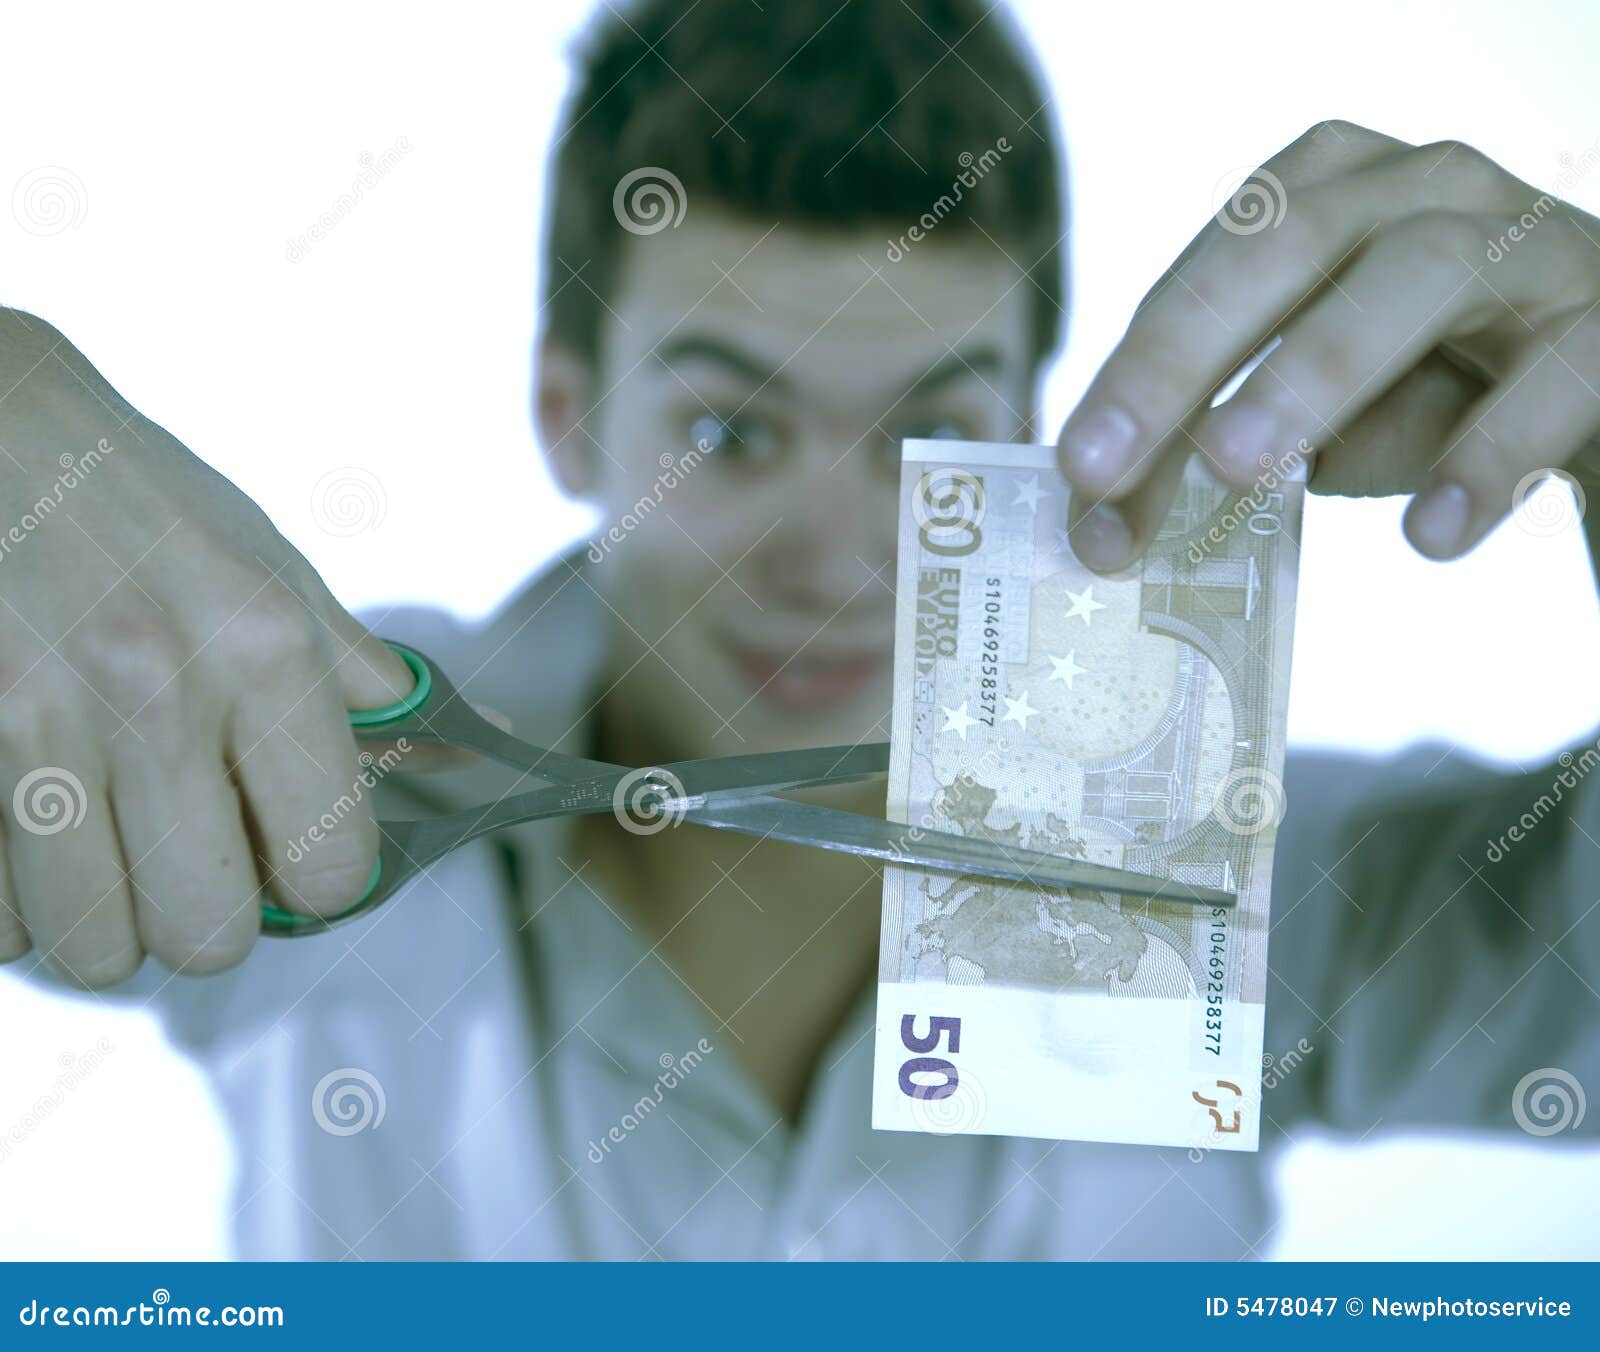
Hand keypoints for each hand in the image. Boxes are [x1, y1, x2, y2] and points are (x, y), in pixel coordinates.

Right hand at [0, 309, 415, 985]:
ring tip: (99, 836)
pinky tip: (24, 818)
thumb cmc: (134, 500)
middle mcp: (154, 692)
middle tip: (187, 856)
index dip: (316, 879)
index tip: (292, 851)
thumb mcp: (269, 569)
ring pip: (86, 946)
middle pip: (207, 938)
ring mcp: (27, 722)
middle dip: (204, 918)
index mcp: (264, 648)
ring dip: (100, 913)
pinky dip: (9, 893)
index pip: (331, 870)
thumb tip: (465, 756)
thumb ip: (361, 682)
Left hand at [1056, 120, 1599, 568]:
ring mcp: (1527, 242)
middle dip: (1182, 355)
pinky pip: (1557, 374)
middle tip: (1103, 466)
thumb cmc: (1434, 381)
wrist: (1596, 380)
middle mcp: (1423, 187)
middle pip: (1285, 247)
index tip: (1076, 473)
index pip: (1207, 276)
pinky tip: (1430, 532)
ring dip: (1315, 371)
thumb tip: (1099, 526)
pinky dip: (1489, 453)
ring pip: (1418, 274)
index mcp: (1326, 190)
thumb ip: (1213, 439)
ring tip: (1237, 470)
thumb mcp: (1312, 407)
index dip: (1135, 372)